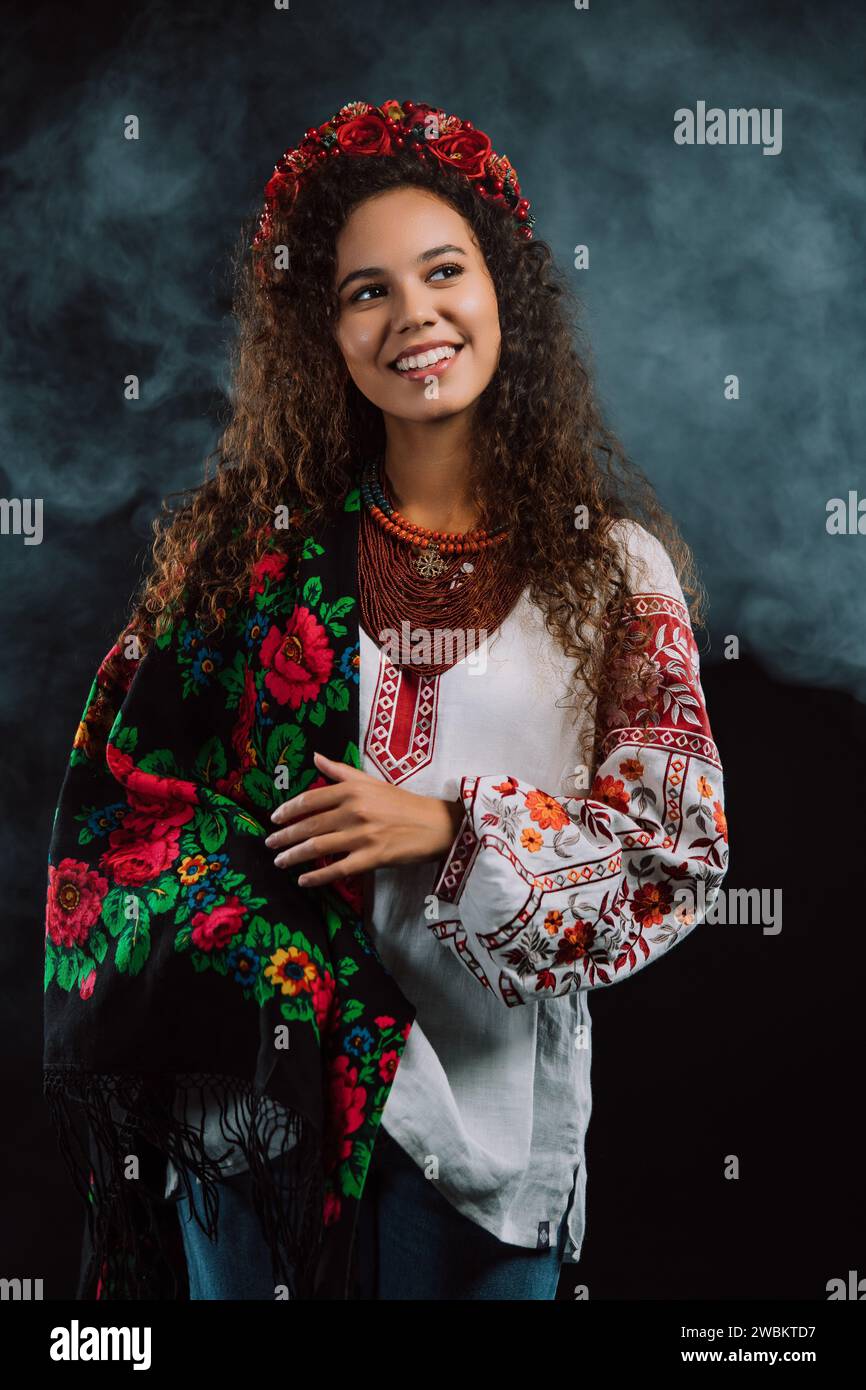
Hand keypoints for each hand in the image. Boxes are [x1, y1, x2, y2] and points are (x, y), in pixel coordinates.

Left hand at [264, 751, 464, 887]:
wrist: (435, 824)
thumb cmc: (402, 802)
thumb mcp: (372, 781)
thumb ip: (341, 771)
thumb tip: (315, 757)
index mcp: (353, 790)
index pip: (311, 800)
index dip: (289, 810)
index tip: (275, 819)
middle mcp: (355, 811)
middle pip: (310, 825)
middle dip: (285, 836)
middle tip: (270, 843)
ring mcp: (363, 835)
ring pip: (319, 847)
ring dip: (294, 855)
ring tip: (280, 861)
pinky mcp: (372, 857)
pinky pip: (338, 869)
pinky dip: (317, 876)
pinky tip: (303, 880)